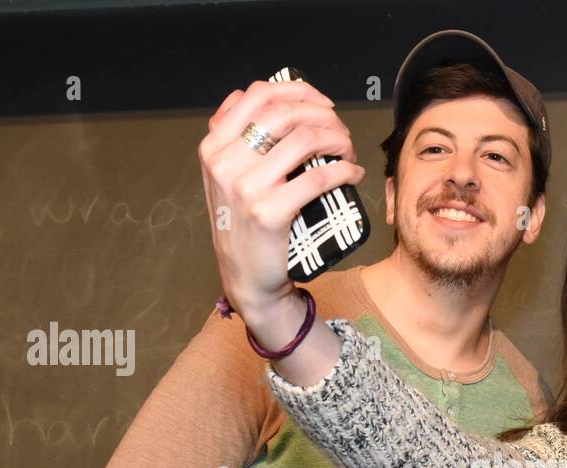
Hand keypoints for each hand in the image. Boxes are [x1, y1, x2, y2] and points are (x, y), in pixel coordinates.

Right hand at [197, 77, 364, 321]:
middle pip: (285, 112)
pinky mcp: (270, 213)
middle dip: (324, 115)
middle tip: (341, 132)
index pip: (258, 95)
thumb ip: (237, 137)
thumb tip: (270, 98)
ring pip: (305, 139)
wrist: (247, 279)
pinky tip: (353, 173)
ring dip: (338, 139)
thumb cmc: (243, 225)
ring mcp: (246, 188)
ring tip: (349, 151)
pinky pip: (318, 178)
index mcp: (213, 145)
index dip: (298, 91)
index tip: (323, 104)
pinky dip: (345, 170)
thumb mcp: (225, 176)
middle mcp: (225, 162)